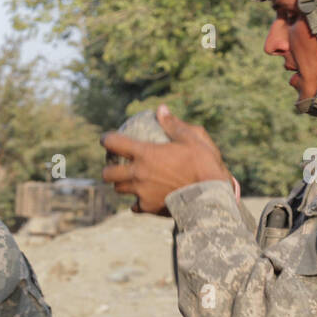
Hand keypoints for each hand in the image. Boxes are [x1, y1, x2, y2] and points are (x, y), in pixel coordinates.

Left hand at [101, 104, 232, 213]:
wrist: (210, 195)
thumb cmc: (203, 164)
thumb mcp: (192, 139)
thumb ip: (173, 125)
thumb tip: (161, 109)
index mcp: (145, 153)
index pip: (114, 143)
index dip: (107, 140)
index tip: (107, 139)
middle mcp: (138, 173)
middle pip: (108, 174)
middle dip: (108, 169)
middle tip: (115, 166)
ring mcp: (141, 192)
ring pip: (119, 189)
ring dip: (121, 184)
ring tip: (129, 181)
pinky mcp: (149, 207)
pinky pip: (135, 207)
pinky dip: (137, 203)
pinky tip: (143, 199)